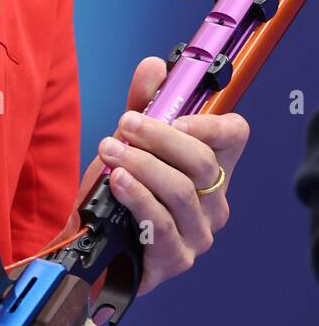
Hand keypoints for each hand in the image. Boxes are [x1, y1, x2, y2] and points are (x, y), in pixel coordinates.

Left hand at [75, 56, 249, 296]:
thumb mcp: (129, 140)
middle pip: (203, 162)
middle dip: (159, 137)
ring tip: (111, 152)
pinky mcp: (176, 258)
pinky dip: (137, 196)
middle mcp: (212, 200)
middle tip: (126, 125)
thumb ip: (144, 103)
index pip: (234, 137)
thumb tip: (155, 67)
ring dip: (141, 165)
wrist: (92, 236)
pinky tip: (117, 182)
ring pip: (181, 191)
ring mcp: (198, 232)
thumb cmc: (119, 188)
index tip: (176, 116)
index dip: (211, 124)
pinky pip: (161, 224)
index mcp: (211, 166)